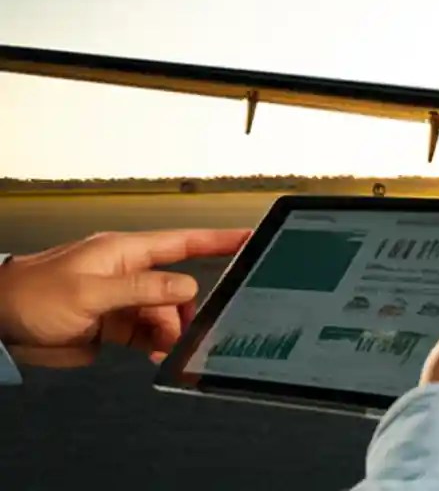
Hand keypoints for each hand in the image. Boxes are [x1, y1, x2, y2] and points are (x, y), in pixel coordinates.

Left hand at [0, 228, 249, 367]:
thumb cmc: (32, 295)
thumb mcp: (90, 291)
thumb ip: (142, 288)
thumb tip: (186, 288)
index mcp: (125, 252)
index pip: (183, 242)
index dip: (219, 240)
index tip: (250, 240)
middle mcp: (128, 273)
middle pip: (178, 287)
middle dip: (189, 308)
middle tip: (190, 330)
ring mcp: (122, 300)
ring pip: (166, 314)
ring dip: (171, 331)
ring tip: (165, 348)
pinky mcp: (114, 324)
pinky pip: (149, 332)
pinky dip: (158, 343)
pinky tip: (157, 353)